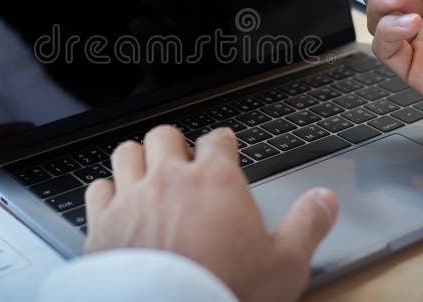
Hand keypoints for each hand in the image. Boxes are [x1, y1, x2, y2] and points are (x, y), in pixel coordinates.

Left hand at [84, 125, 337, 301]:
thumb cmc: (224, 290)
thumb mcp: (284, 264)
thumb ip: (306, 226)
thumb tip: (325, 201)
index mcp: (215, 181)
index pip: (217, 140)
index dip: (221, 143)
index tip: (223, 149)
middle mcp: (170, 179)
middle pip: (166, 136)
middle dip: (173, 144)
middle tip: (180, 161)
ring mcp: (132, 196)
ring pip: (127, 153)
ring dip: (136, 158)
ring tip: (144, 171)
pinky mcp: (102, 221)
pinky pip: (97, 188)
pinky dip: (106, 191)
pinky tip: (113, 203)